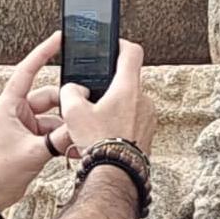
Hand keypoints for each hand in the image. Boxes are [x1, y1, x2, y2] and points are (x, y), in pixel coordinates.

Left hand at [0, 31, 66, 209]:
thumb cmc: (0, 171)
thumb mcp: (33, 153)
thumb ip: (58, 139)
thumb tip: (79, 128)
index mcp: (9, 106)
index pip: (27, 71)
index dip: (43, 53)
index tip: (58, 38)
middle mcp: (16, 111)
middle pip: (48, 96)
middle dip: (66, 105)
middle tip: (83, 110)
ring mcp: (25, 124)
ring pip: (54, 114)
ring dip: (65, 125)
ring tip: (77, 136)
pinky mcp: (31, 137)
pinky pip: (52, 129)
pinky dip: (63, 136)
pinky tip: (73, 146)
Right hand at [59, 39, 153, 166]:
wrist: (116, 174)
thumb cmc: (98, 143)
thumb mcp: (73, 112)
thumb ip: (70, 92)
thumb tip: (74, 90)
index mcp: (127, 88)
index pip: (131, 52)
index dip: (120, 44)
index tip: (113, 45)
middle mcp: (143, 100)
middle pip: (128, 81)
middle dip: (110, 86)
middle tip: (94, 96)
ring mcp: (148, 117)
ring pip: (130, 103)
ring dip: (116, 107)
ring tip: (97, 121)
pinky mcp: (148, 133)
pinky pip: (134, 120)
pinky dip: (121, 123)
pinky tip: (106, 134)